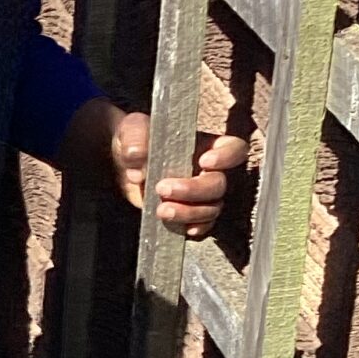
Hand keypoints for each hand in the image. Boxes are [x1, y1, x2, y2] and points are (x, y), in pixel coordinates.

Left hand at [100, 107, 247, 235]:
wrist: (124, 166)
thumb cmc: (136, 140)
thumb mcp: (132, 130)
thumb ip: (134, 137)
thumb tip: (135, 155)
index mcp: (206, 144)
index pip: (234, 149)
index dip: (226, 157)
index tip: (204, 161)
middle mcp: (209, 171)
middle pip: (219, 184)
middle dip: (194, 190)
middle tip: (163, 188)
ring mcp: (201, 195)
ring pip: (213, 207)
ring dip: (190, 212)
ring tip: (162, 210)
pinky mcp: (190, 213)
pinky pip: (204, 225)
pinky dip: (197, 227)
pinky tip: (184, 228)